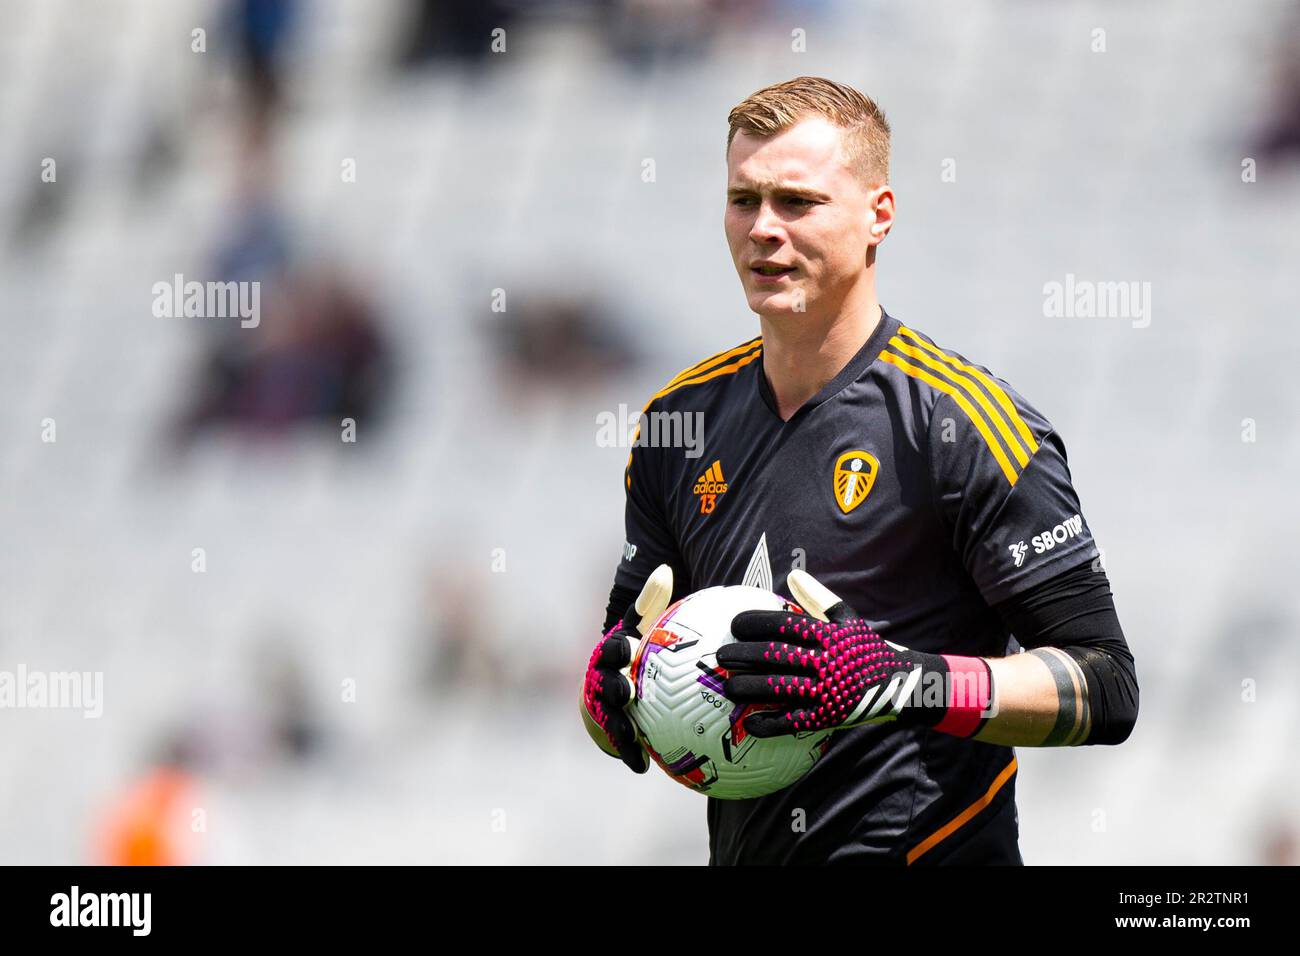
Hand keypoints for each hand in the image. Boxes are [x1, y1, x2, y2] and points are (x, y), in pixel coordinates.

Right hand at [581, 565, 673, 772]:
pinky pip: (620, 742)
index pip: (615, 647)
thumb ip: (651, 602)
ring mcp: (606, 705)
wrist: (615, 683)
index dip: (619, 647)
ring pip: (610, 716)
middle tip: (625, 691)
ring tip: (629, 736)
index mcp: (615, 653)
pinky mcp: (611, 728)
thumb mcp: (642, 626)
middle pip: (606, 684)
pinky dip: (629, 753)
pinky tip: (642, 766)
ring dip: (618, 726)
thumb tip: (664, 569)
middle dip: (613, 688)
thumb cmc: (635, 650)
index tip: (627, 646)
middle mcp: (605, 679)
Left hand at [716, 570, 993, 738]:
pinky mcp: (827, 717)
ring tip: (728, 687)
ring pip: (778, 688)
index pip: (784, 624)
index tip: (735, 625)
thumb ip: (818, 599)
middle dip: (743, 655)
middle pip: (774, 655)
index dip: (755, 623)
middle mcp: (824, 661)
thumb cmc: (865, 650)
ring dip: (748, 688)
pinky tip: (750, 722)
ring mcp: (825, 690)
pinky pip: (792, 721)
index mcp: (827, 635)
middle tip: (721, 657)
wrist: (901, 685)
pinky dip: (769, 723)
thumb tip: (793, 575)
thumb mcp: (848, 620)